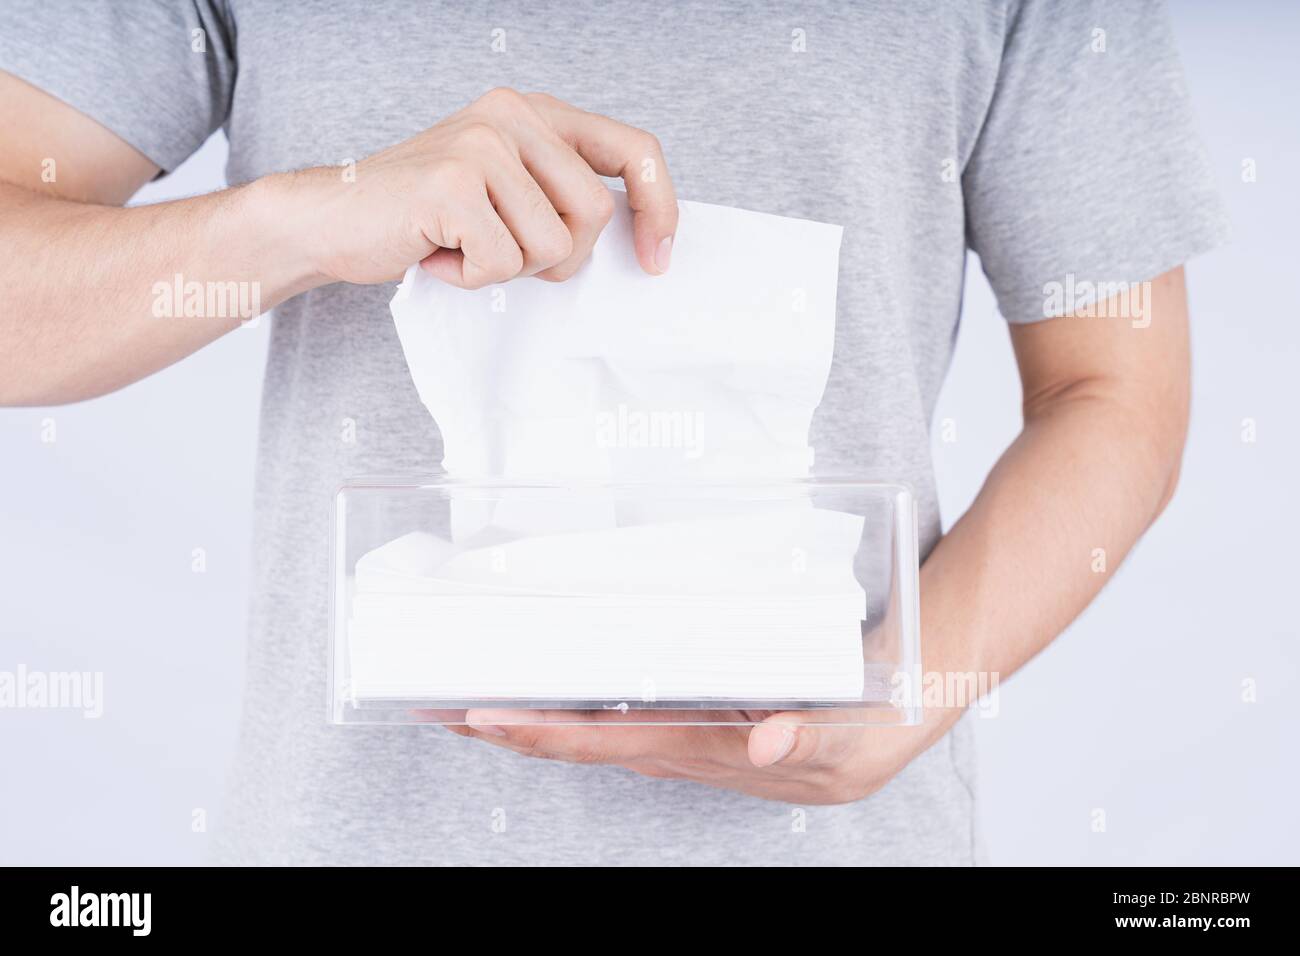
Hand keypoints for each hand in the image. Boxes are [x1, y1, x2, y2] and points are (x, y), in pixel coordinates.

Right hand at [286, 87, 677, 288]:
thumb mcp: (506, 189)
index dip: (658, 208)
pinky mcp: (453, 184)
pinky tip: (437, 253)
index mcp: (536, 113)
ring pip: (553, 246)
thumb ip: (561, 192)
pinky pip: (502, 262)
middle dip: (557, 257)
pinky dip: (470, 277)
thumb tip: (640, 233)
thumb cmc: (425, 216)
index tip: (657, 259)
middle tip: (501, 251)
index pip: (635, 150)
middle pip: (595, 215)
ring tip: (463, 246)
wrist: (332, 218)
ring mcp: (482, 145)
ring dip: (508, 269)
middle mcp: (513, 115)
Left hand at [442, 707, 954, 804]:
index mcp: (718, 752)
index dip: (544, 734)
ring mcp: (698, 743)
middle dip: (516, 733)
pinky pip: (634, 726)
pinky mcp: (708, 727)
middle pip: (587, 745)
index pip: (611, 745)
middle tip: (446, 713)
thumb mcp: (852, 727)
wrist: (908, 704)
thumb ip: (807, 739)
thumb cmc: (875, 712)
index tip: (485, 718)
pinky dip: (587, 718)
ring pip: (604, 737)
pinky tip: (566, 706)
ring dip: (541, 724)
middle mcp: (695, 753)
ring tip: (483, 708)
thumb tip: (766, 747)